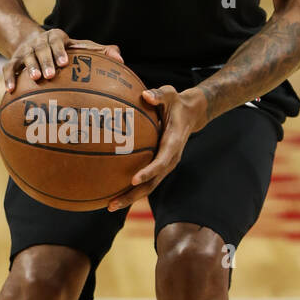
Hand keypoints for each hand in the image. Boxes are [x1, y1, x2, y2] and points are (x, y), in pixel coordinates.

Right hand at [3, 28, 122, 90]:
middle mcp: (39, 42)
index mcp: (57, 37)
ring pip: (25, 57)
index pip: (58, 40)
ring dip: (29, 68)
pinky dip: (9, 77)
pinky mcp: (13, 60)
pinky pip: (9, 68)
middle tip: (50, 75)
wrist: (31, 40)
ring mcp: (25, 51)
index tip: (65, 63)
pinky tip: (10, 90)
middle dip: (45, 60)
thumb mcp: (80, 48)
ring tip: (34, 79)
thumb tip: (120, 60)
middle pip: (41, 49)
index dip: (60, 51)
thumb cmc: (65, 50)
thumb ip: (100, 52)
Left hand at [106, 86, 203, 210]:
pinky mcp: (159, 166)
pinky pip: (145, 181)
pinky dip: (130, 189)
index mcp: (174, 143)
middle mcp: (170, 159)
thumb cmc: (176, 102)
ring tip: (109, 205)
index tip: (133, 179)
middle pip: (152, 183)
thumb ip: (159, 94)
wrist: (190, 114)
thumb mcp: (170, 93)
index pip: (162, 161)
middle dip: (133, 195)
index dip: (148, 172)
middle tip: (112, 203)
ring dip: (130, 197)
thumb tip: (145, 95)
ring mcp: (165, 165)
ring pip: (148, 186)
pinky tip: (112, 192)